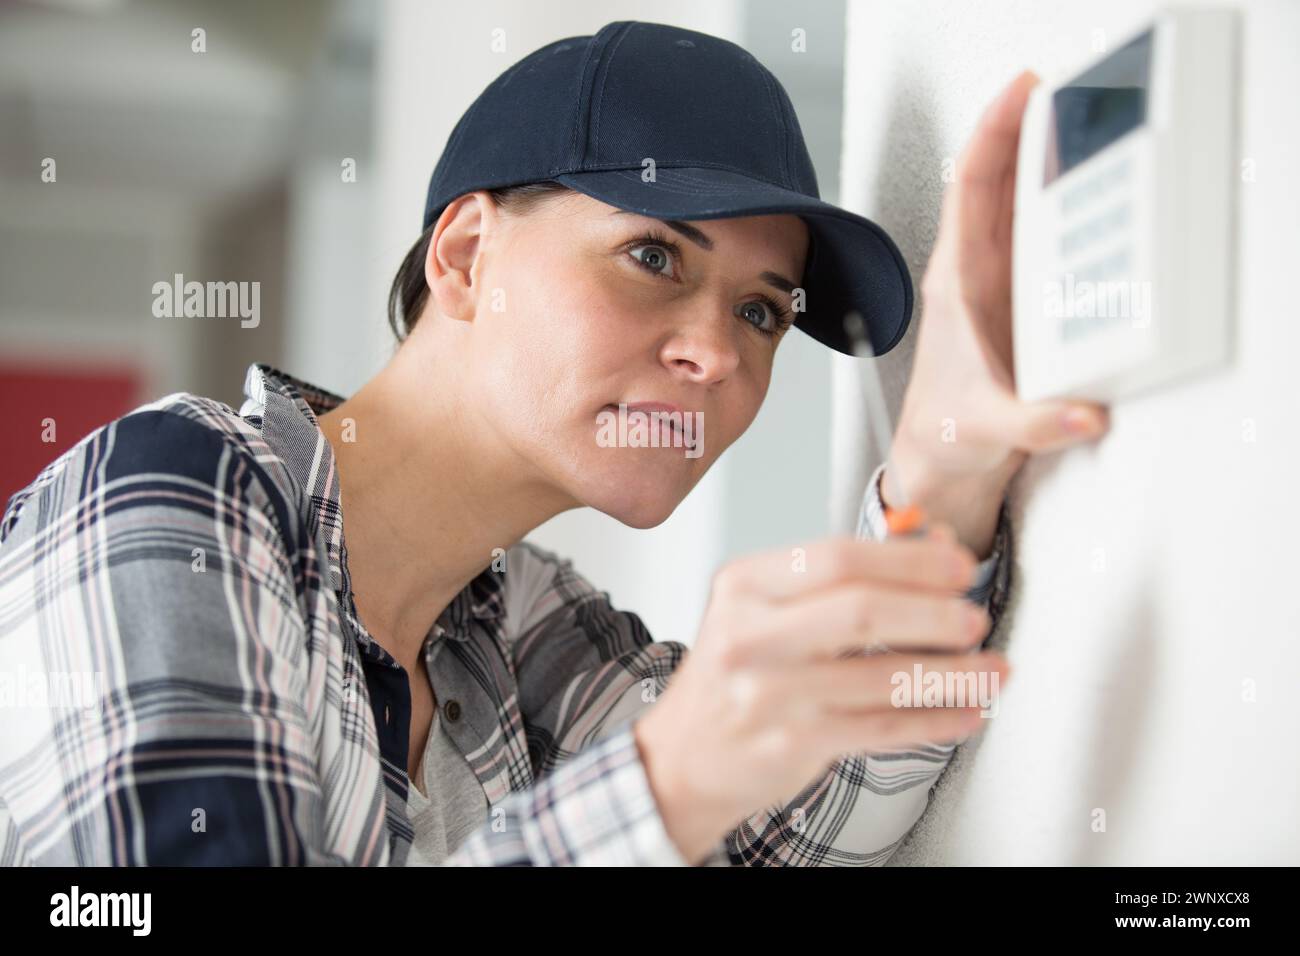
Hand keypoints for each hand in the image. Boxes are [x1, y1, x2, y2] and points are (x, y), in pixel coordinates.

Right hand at [633, 531, 1009, 863]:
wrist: (684, 755)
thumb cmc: (736, 672)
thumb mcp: (765, 607)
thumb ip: (840, 574)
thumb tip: (931, 540)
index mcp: (744, 586)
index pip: (836, 557)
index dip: (909, 559)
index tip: (958, 564)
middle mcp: (750, 637)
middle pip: (861, 611)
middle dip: (935, 612)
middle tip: (975, 616)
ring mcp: (769, 694)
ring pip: (882, 678)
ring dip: (953, 673)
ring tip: (992, 668)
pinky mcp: (793, 744)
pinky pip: (883, 728)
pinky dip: (935, 720)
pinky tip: (968, 712)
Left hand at [887, 70, 1109, 555]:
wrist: (940, 461)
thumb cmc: (944, 434)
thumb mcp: (985, 428)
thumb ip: (1033, 422)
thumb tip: (1082, 412)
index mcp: (956, 285)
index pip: (972, 191)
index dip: (995, 134)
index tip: (1023, 92)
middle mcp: (974, 274)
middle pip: (999, 182)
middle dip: (1026, 128)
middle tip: (1066, 88)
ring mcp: (998, 286)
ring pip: (1020, 205)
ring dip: (1045, 159)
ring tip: (1079, 121)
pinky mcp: (1021, 304)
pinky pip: (1043, 239)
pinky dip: (1065, 206)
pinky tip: (1089, 191)